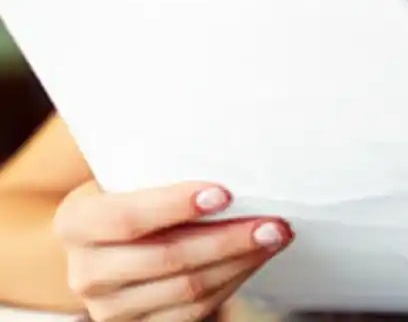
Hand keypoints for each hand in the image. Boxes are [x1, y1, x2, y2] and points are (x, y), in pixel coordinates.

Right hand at [53, 180, 291, 321]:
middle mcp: (86, 272)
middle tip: (273, 222)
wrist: (109, 245)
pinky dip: (233, 282)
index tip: (224, 193)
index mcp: (76, 224)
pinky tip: (255, 259)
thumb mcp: (128, 178)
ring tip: (274, 237)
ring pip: (188, 290)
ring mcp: (111, 308)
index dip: (175, 206)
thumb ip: (162, 171)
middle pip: (166, 259)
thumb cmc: (131, 197)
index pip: (125, 218)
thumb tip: (234, 157)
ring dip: (240, 262)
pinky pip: (196, 312)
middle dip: (228, 239)